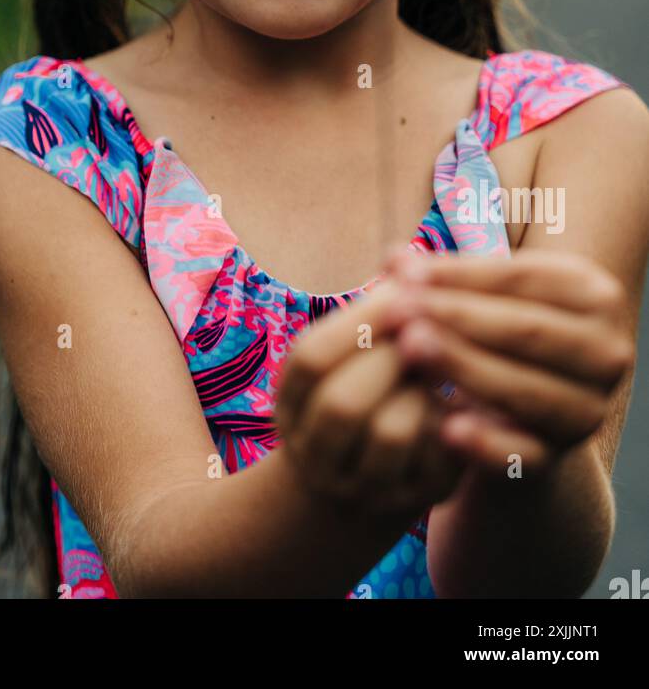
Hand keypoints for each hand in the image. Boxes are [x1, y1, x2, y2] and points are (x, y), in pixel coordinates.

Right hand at [275, 277, 469, 519]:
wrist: (374, 475)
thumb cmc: (370, 384)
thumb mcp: (356, 349)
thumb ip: (378, 310)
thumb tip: (404, 253)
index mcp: (290, 402)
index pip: (311, 357)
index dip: (360, 318)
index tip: (403, 289)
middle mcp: (315, 452)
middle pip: (343, 403)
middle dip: (391, 358)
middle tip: (427, 330)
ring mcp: (360, 486)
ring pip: (390, 433)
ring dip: (422, 391)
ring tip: (439, 368)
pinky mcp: (414, 501)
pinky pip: (437, 459)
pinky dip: (454, 421)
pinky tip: (462, 398)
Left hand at [378, 246, 634, 474]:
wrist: (514, 413)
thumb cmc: (495, 333)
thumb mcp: (479, 297)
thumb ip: (442, 278)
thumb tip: (395, 261)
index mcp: (595, 298)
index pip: (523, 277)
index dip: (461, 274)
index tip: (405, 270)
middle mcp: (605, 354)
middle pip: (526, 330)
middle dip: (456, 316)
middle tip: (398, 308)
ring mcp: (585, 410)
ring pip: (524, 389)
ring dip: (463, 366)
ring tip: (409, 347)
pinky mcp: (557, 459)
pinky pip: (522, 455)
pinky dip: (487, 444)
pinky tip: (447, 429)